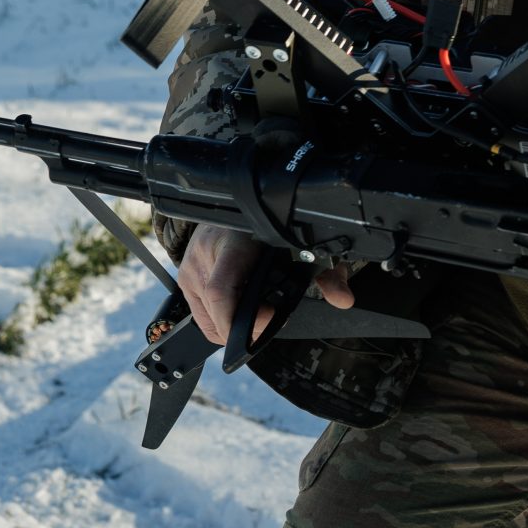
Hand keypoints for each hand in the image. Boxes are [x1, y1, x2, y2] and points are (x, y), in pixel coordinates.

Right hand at [178, 225, 355, 346]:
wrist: (229, 198)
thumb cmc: (265, 221)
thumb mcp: (299, 241)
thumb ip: (327, 271)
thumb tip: (343, 298)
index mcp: (233, 243)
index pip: (221, 292)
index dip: (236, 322)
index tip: (263, 327)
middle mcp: (206, 254)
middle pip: (215, 311)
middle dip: (243, 328)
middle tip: (269, 321)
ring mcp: (190, 265)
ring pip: (206, 318)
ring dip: (231, 327)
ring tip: (256, 314)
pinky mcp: (184, 274)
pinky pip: (199, 314)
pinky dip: (219, 321)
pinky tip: (239, 312)